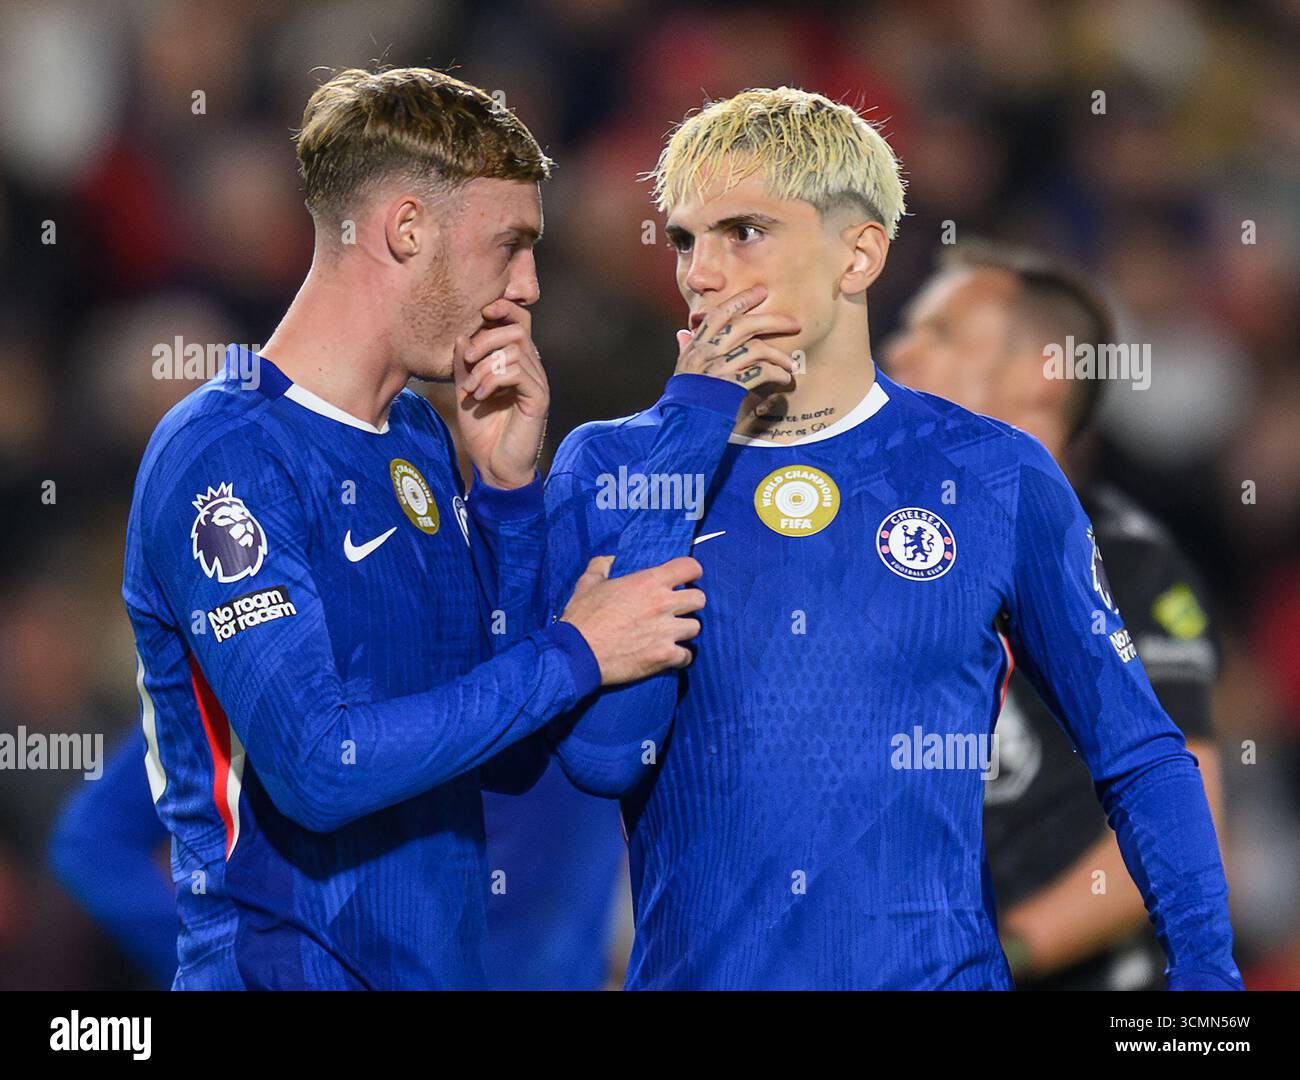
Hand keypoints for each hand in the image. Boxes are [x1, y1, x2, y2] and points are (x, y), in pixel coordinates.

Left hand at [453, 298, 548, 488]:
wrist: (494, 466)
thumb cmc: (482, 430)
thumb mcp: (466, 389)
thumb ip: (465, 364)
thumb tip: (463, 335)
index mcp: (515, 361)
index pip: (518, 321)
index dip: (502, 309)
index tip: (480, 314)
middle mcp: (531, 368)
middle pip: (517, 329)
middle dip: (486, 337)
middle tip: (467, 360)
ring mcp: (537, 382)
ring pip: (515, 350)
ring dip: (484, 366)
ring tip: (471, 389)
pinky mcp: (538, 399)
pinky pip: (518, 372)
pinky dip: (492, 380)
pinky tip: (480, 397)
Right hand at [560, 556, 705, 684]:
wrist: (576, 653)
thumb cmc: (582, 617)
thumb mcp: (588, 584)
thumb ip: (601, 566)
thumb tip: (608, 558)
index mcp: (648, 582)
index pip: (690, 567)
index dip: (691, 572)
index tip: (686, 579)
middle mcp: (662, 604)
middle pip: (700, 598)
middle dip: (690, 603)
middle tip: (677, 609)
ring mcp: (666, 631)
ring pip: (696, 628)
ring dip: (685, 630)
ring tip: (672, 633)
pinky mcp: (664, 656)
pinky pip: (687, 656)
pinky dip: (680, 657)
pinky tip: (669, 655)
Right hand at [675, 285, 800, 390]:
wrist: (684, 426)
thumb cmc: (686, 399)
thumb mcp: (682, 370)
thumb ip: (685, 349)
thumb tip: (682, 333)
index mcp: (696, 347)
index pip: (719, 314)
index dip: (741, 299)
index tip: (761, 291)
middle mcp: (706, 354)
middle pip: (743, 325)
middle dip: (772, 321)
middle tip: (795, 322)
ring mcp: (717, 369)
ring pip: (755, 348)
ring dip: (778, 355)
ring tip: (791, 364)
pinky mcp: (729, 387)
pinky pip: (760, 372)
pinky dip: (776, 374)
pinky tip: (784, 379)